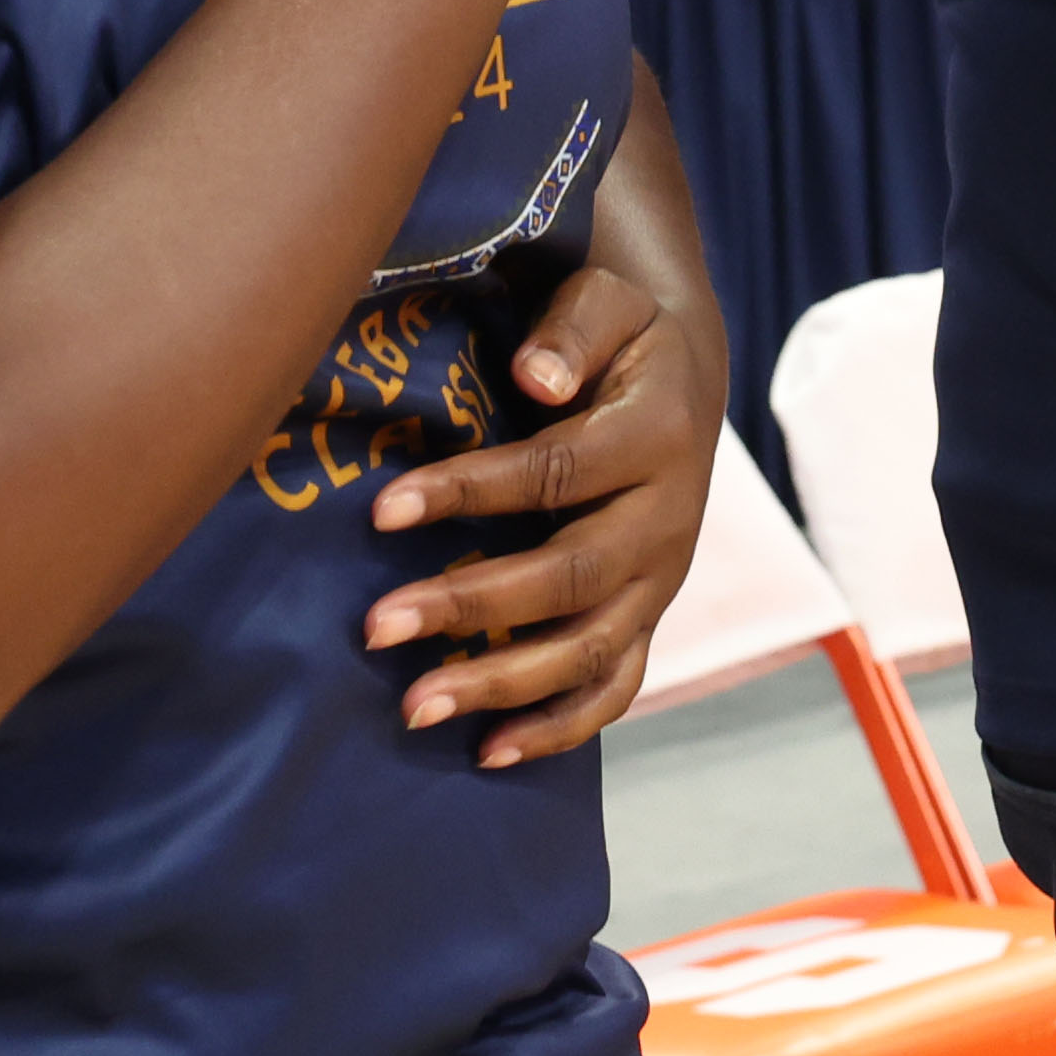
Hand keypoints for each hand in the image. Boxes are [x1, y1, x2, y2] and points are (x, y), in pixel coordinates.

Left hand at [361, 261, 709, 762]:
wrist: (682, 386)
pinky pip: (614, 687)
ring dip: (503, 683)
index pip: (557, 472)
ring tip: (413, 706)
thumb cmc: (619, 340)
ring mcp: (662, 579)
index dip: (469, 491)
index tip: (380, 509)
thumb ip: (573, 328)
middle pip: (571, 576)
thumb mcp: (609, 302)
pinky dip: (559, 729)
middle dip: (471, 605)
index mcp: (658, 436)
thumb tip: (536, 376)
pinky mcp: (647, 618)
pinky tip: (487, 753)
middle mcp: (671, 519)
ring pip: (591, 648)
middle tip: (373, 627)